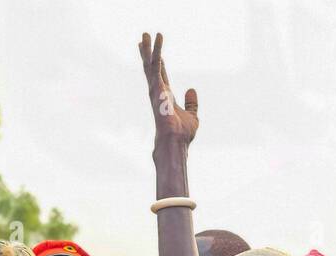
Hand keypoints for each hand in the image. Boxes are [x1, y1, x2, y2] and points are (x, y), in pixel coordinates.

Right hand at [139, 33, 197, 148]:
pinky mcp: (157, 87)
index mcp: (166, 96)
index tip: (156, 53)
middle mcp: (158, 91)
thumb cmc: (182, 134)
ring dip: (148, 48)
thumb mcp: (192, 115)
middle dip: (147, 53)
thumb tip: (192, 89)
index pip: (161, 76)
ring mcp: (156, 89)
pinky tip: (157, 39)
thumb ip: (192, 103)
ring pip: (150, 64)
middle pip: (151, 68)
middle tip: (143, 38)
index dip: (159, 64)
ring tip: (145, 34)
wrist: (176, 141)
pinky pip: (155, 65)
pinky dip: (156, 51)